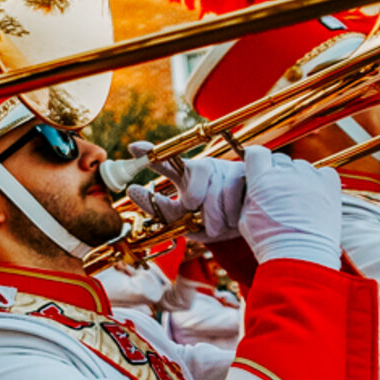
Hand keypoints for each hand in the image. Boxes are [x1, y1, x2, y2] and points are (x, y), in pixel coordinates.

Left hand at [128, 152, 246, 240]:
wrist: (247, 231)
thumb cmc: (211, 223)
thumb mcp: (184, 220)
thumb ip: (160, 208)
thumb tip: (132, 190)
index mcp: (185, 175)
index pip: (166, 161)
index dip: (151, 153)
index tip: (133, 148)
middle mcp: (205, 167)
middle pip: (197, 174)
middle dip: (195, 197)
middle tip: (194, 210)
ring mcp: (226, 168)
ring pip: (215, 190)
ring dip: (214, 217)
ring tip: (216, 226)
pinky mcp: (246, 173)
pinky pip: (234, 192)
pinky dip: (231, 213)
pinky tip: (234, 218)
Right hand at [238, 144, 342, 267]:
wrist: (301, 256)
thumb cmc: (271, 242)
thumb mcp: (246, 218)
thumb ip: (249, 196)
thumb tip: (253, 187)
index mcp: (262, 179)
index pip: (256, 153)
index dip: (256, 159)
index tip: (258, 168)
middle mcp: (286, 173)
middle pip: (279, 159)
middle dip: (277, 172)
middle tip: (278, 192)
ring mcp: (309, 177)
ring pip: (301, 166)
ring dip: (297, 177)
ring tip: (298, 199)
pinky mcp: (330, 184)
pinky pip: (324, 172)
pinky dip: (319, 181)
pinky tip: (315, 196)